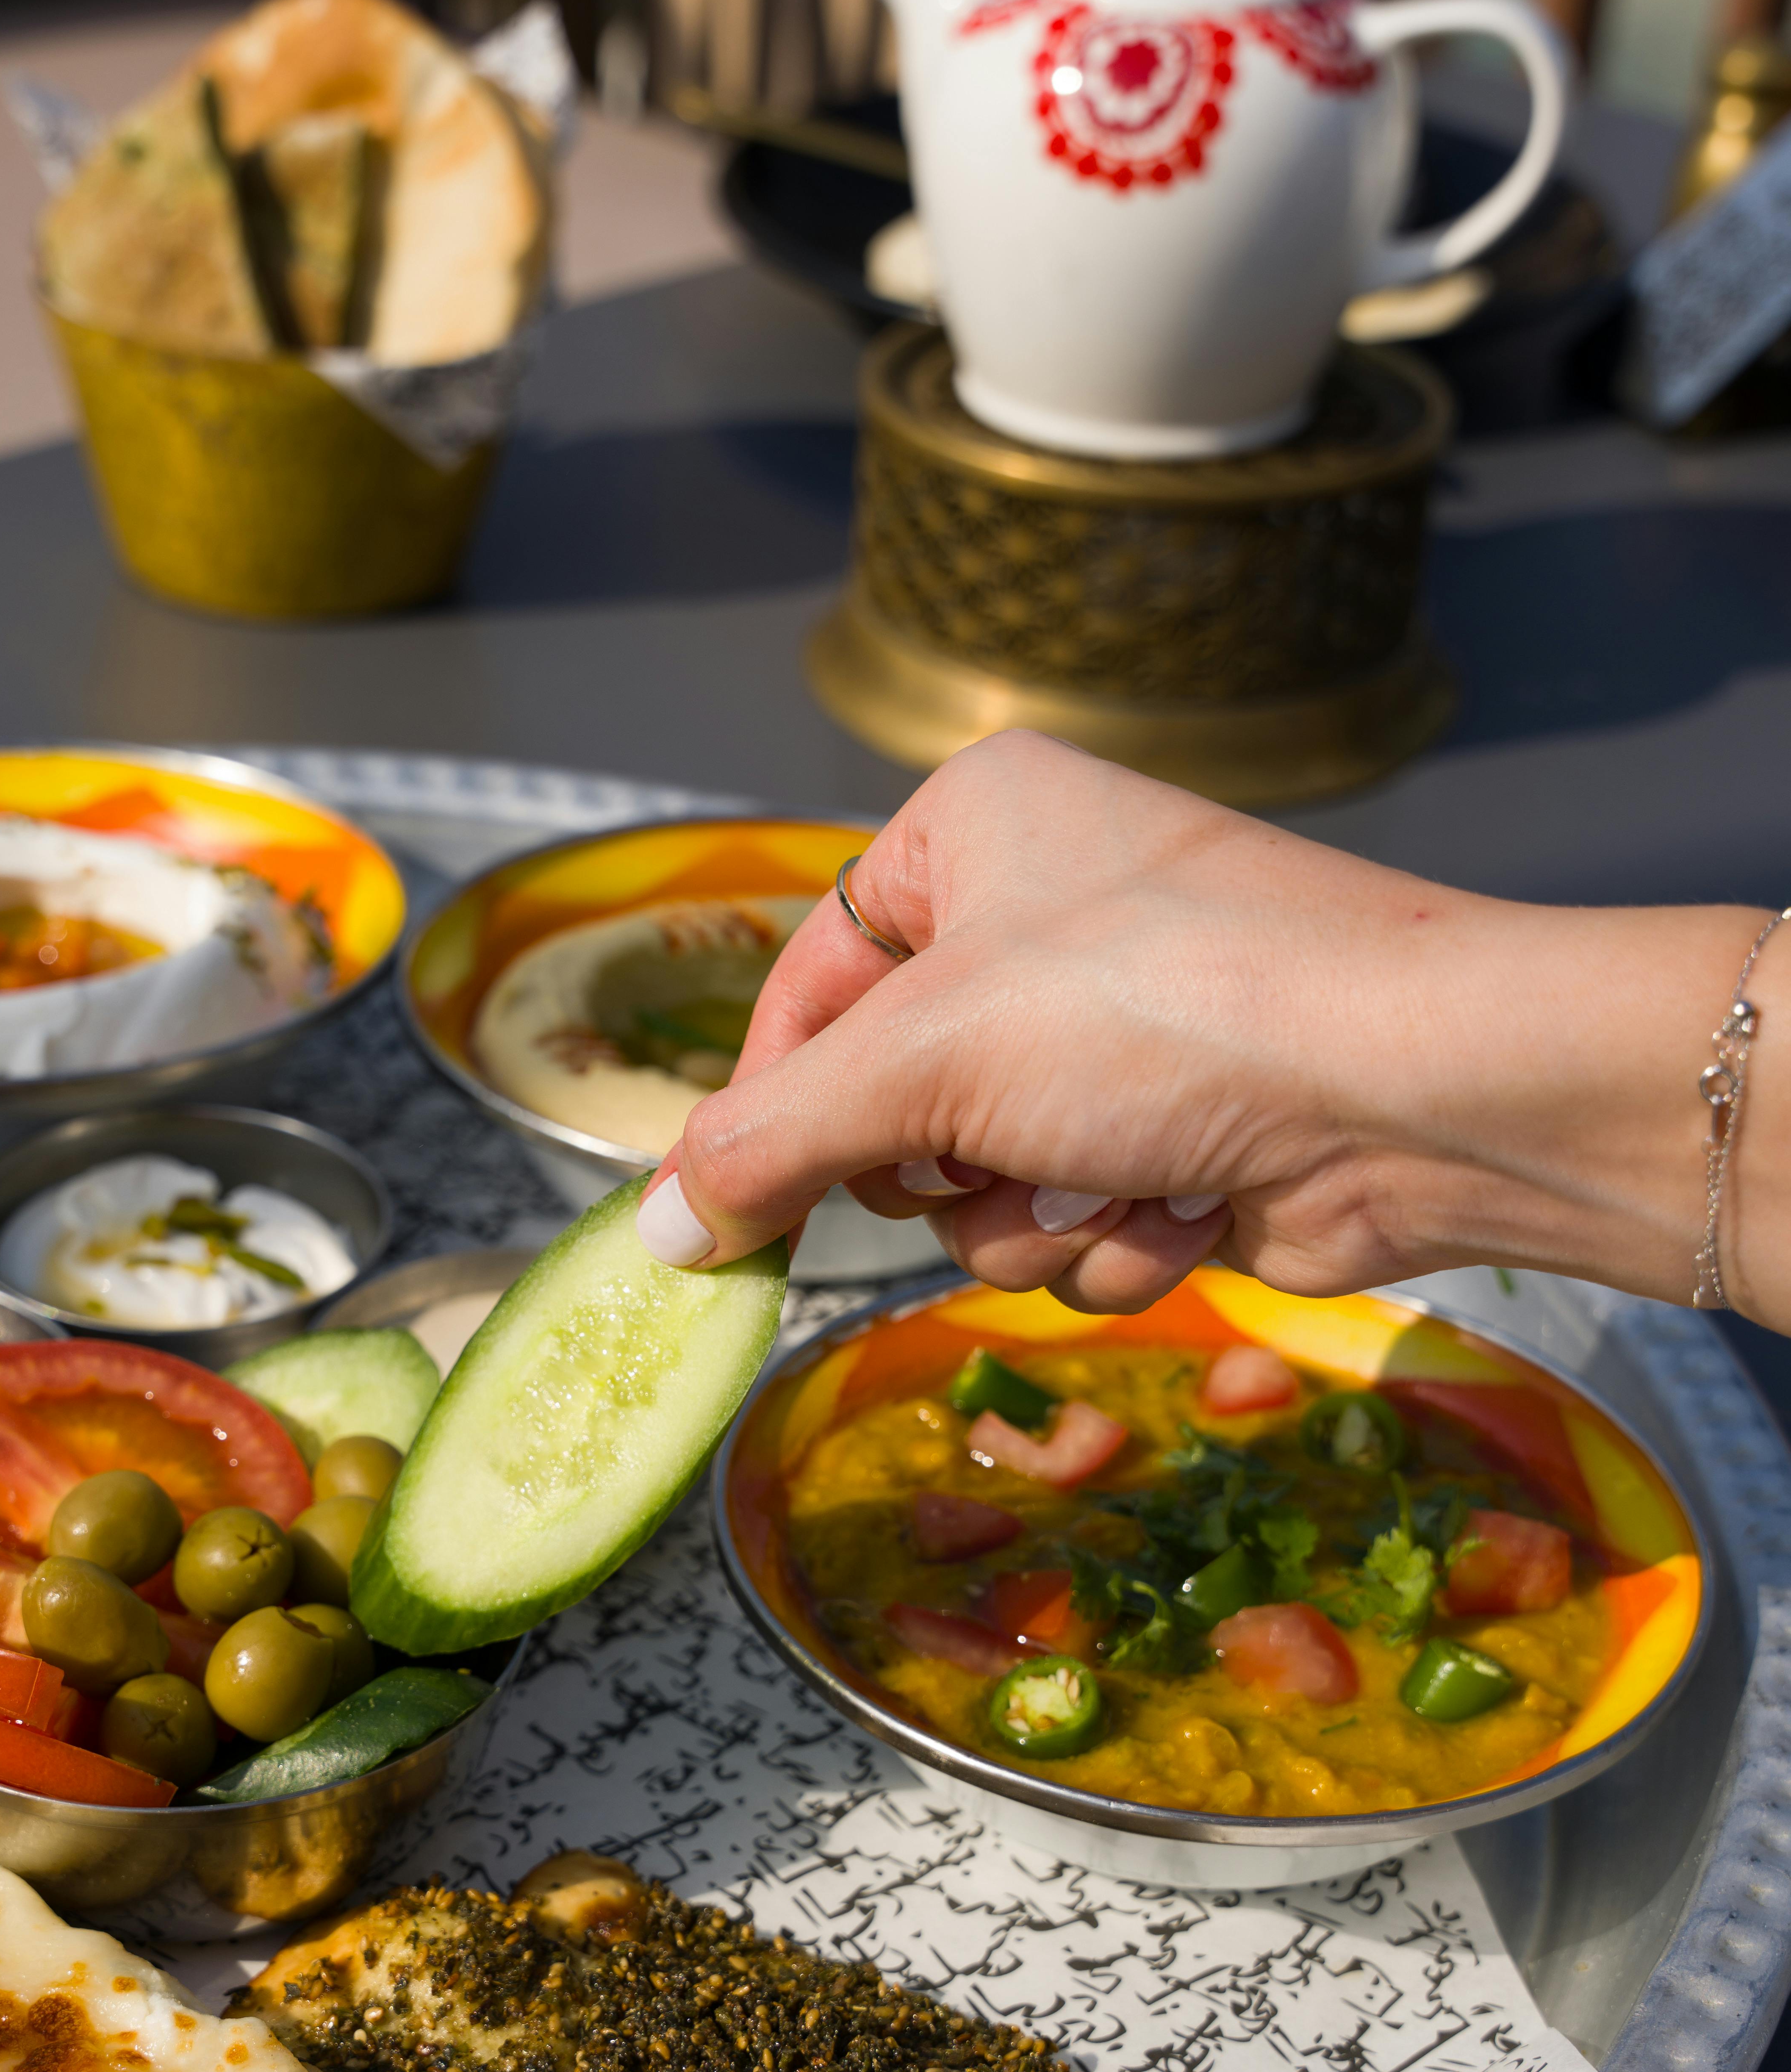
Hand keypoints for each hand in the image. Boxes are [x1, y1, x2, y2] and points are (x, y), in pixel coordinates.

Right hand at [634, 732, 1767, 1320]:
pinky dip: (1116, 1238)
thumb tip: (655, 1232)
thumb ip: (768, 1146)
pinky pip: (1069, 1226)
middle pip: (887, 1107)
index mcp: (972, 833)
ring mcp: (1114, 1036)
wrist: (1416, 1090)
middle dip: (946, 1167)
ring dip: (1035, 1217)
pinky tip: (1190, 1202)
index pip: (805, 989)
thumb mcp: (925, 1063)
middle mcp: (1041, 919)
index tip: (739, 1204)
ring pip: (978, 1191)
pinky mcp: (1173, 1137)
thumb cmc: (1168, 1013)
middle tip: (1000, 1144)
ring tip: (1122, 1171)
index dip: (776, 1107)